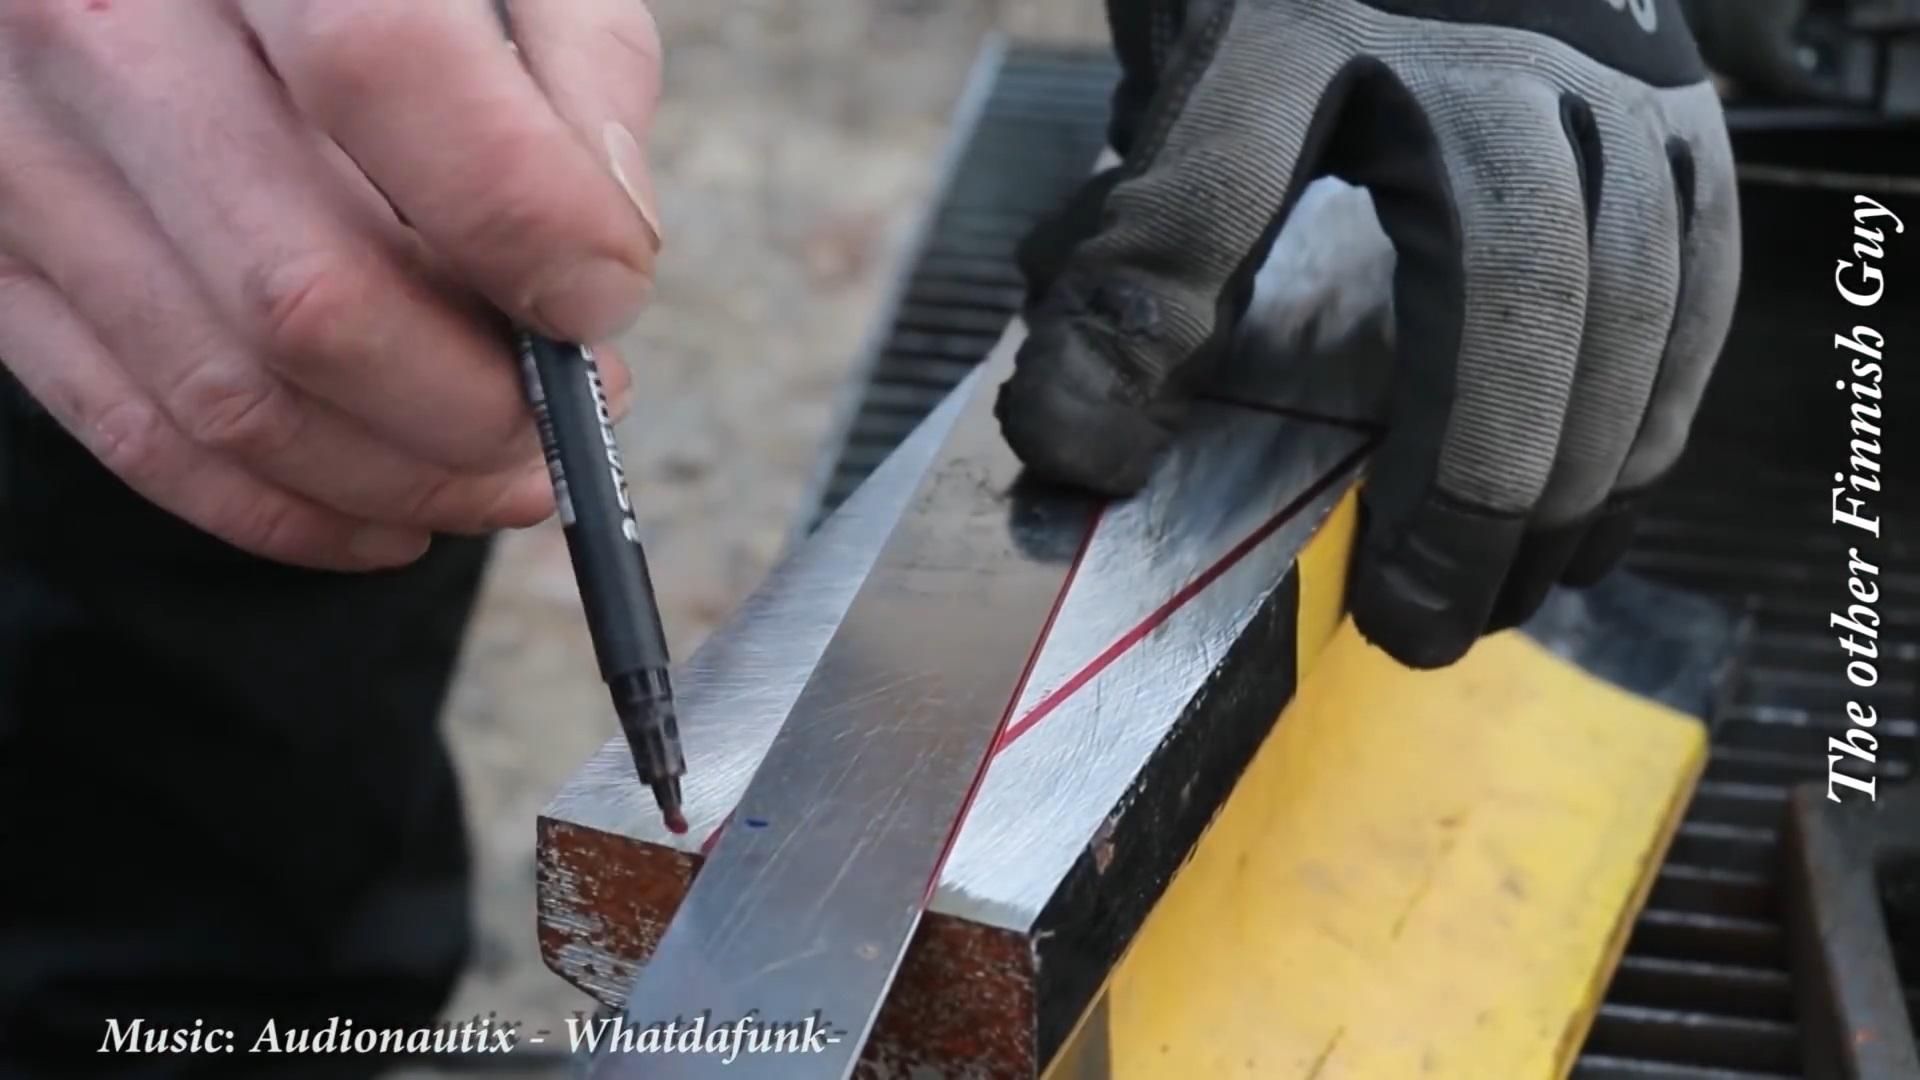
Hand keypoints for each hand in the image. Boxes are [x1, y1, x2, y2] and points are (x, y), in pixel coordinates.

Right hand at [0, 0, 661, 570]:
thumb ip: (574, 68)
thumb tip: (602, 254)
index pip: (383, 70)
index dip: (524, 218)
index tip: (604, 298)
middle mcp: (102, 23)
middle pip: (307, 289)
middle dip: (478, 403)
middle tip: (566, 414)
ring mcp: (27, 153)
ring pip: (233, 394)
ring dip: (405, 476)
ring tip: (508, 469)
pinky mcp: (0, 256)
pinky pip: (142, 436)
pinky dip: (291, 508)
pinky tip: (394, 511)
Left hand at [997, 0, 1740, 667]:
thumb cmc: (1299, 10)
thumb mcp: (1184, 91)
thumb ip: (1132, 254)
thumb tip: (1085, 450)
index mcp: (1295, 24)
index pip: (1208, 195)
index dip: (1157, 340)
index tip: (1106, 472)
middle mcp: (1479, 42)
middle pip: (1511, 274)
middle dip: (1473, 483)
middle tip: (1415, 627)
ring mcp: (1606, 69)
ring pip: (1631, 296)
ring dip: (1575, 478)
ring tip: (1501, 597)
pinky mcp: (1684, 112)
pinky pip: (1699, 284)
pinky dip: (1654, 420)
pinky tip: (1595, 519)